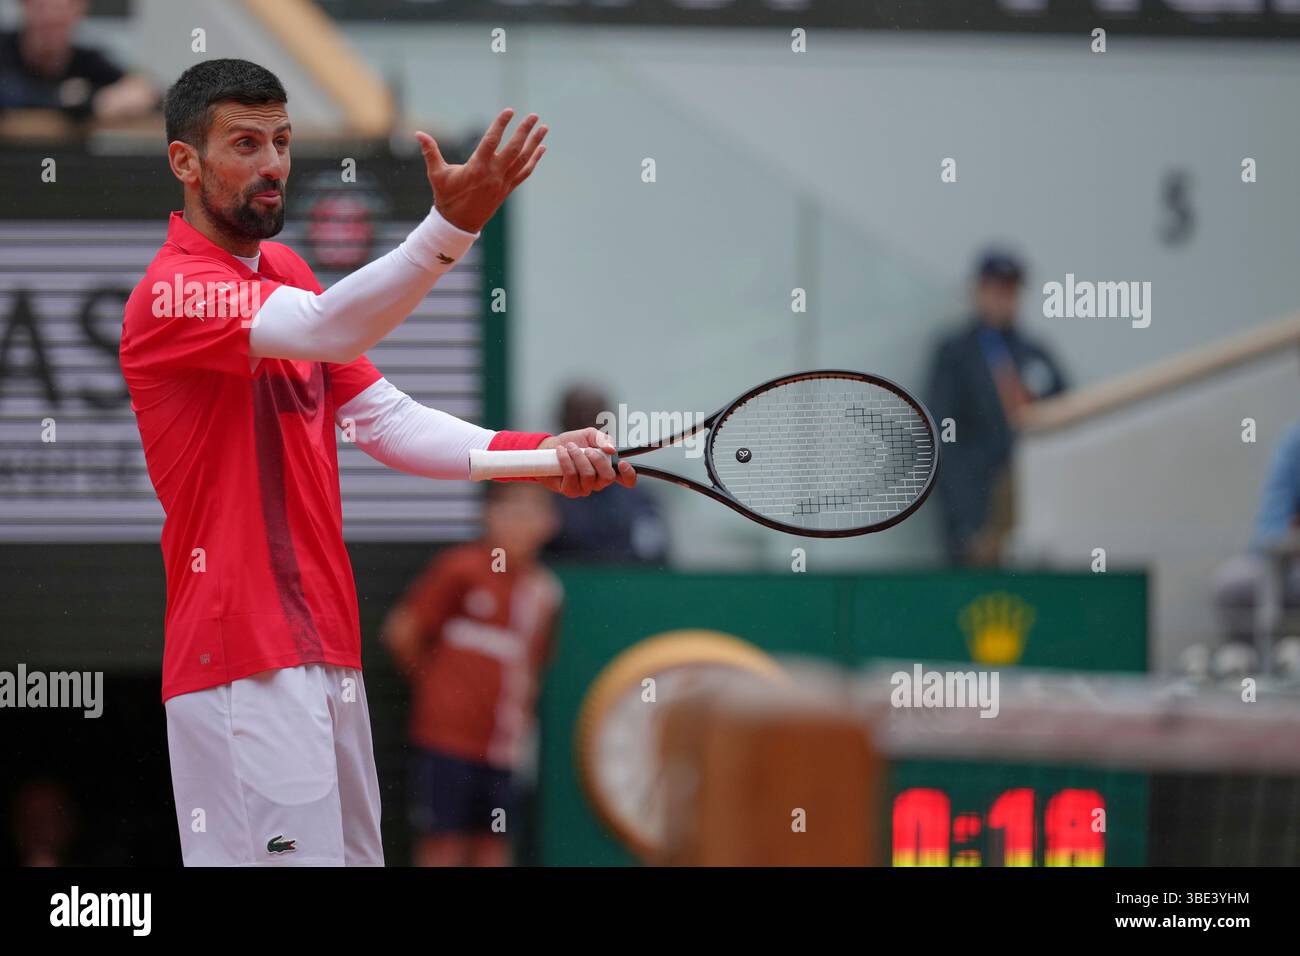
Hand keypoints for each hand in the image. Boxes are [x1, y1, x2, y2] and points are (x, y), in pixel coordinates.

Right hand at [416, 109, 547, 234]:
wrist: (458, 225)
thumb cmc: (446, 198)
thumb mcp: (437, 175)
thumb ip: (430, 152)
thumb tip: (418, 133)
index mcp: (477, 168)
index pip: (492, 141)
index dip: (500, 125)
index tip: (509, 111)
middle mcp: (494, 175)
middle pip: (514, 149)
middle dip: (525, 131)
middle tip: (534, 116)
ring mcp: (503, 183)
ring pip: (523, 160)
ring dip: (534, 143)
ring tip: (544, 128)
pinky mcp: (507, 190)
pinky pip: (524, 173)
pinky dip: (534, 160)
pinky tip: (541, 148)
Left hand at [537, 428, 635, 497]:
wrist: (550, 448)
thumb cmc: (572, 442)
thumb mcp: (589, 435)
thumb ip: (602, 439)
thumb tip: (611, 450)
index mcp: (608, 469)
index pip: (627, 480)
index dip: (629, 475)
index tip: (623, 464)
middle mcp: (599, 481)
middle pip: (608, 477)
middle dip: (597, 460)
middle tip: (586, 449)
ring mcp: (585, 488)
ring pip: (588, 475)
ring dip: (578, 457)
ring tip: (570, 447)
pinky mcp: (570, 491)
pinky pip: (572, 477)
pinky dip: (566, 461)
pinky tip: (561, 452)